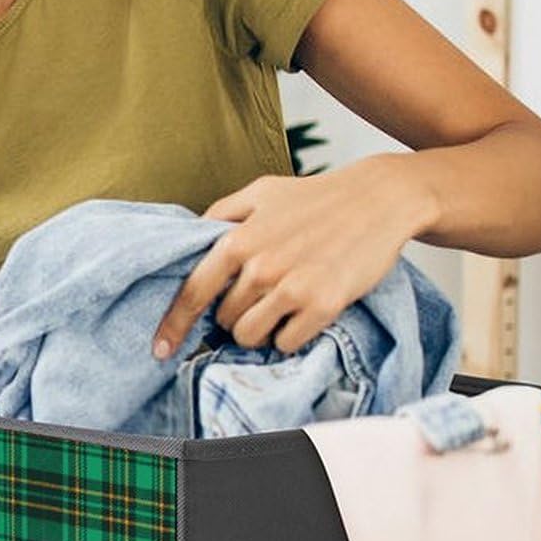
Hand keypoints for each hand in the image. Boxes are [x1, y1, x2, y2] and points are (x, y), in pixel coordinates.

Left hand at [151, 156, 440, 359]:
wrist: (379, 199)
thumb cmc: (318, 197)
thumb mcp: (262, 191)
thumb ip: (222, 214)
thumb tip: (191, 240)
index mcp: (239, 238)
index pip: (193, 292)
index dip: (174, 325)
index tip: (160, 349)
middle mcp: (260, 265)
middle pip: (225, 321)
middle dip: (236, 316)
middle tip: (263, 297)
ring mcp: (291, 287)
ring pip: (251, 337)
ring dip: (261, 330)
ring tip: (282, 306)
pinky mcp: (322, 305)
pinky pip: (286, 343)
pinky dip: (290, 335)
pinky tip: (304, 311)